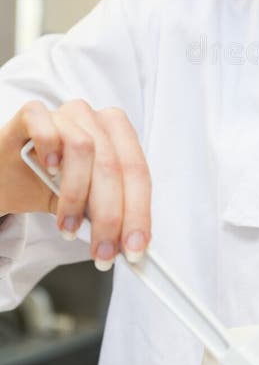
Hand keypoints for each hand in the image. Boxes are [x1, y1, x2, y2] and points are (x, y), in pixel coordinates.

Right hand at [0, 100, 150, 269]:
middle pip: (114, 165)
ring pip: (84, 148)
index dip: (138, 213)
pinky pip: (47, 129)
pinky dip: (50, 150)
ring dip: (76, 195)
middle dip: (110, 216)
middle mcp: (96, 119)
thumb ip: (105, 211)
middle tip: (102, 251)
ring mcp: (65, 113)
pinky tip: (50, 172)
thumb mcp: (84, 202)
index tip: (134, 247)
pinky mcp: (33, 114)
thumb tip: (128, 242)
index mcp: (118, 135)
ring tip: (67, 226)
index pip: (137, 173)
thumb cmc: (46, 184)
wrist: (4, 175)